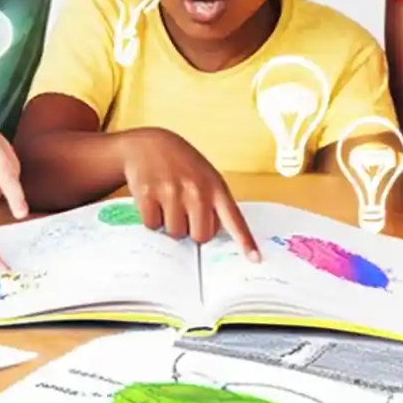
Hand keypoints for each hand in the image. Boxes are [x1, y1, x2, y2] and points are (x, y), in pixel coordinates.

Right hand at [120, 128, 257, 258]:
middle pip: (200, 236)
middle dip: (192, 230)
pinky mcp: (148, 194)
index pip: (234, 219)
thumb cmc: (180, 163)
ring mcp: (172, 191)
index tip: (255, 258)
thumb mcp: (204, 176)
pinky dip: (151, 218)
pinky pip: (152, 225)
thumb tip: (210, 236)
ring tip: (167, 201)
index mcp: (215, 186)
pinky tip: (153, 200)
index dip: (244, 241)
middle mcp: (196, 190)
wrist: (147, 143)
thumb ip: (213, 202)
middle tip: (184, 212)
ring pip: (175, 233)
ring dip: (170, 224)